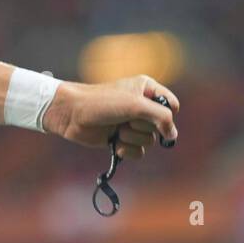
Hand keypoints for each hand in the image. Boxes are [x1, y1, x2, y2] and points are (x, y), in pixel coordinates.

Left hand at [43, 74, 179, 158]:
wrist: (71, 114)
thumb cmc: (101, 102)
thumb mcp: (135, 105)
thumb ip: (162, 117)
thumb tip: (172, 135)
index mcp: (147, 90)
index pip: (172, 106)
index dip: (166, 114)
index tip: (150, 113)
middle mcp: (141, 106)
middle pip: (161, 127)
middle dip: (142, 126)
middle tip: (124, 119)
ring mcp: (131, 124)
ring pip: (149, 141)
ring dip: (132, 137)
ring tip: (116, 129)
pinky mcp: (121, 138)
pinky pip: (138, 152)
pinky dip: (128, 150)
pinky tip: (115, 144)